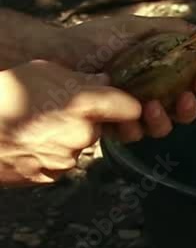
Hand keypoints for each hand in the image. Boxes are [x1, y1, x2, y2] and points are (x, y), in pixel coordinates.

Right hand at [0, 60, 141, 184]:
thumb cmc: (5, 95)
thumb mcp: (41, 71)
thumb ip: (79, 78)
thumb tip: (103, 82)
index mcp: (83, 105)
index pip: (131, 109)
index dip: (125, 104)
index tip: (118, 101)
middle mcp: (82, 135)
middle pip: (100, 128)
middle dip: (87, 120)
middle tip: (58, 108)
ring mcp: (68, 159)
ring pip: (80, 145)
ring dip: (67, 137)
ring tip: (37, 124)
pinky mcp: (53, 177)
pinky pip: (62, 162)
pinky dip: (52, 153)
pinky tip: (30, 141)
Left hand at [51, 15, 195, 141]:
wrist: (60, 55)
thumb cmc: (95, 39)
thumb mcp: (135, 28)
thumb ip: (170, 31)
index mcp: (162, 68)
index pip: (194, 79)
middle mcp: (152, 91)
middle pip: (184, 109)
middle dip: (190, 107)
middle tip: (185, 99)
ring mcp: (134, 110)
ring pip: (162, 126)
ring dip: (163, 120)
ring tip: (151, 107)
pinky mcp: (115, 124)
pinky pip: (133, 133)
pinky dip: (133, 126)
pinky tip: (127, 116)